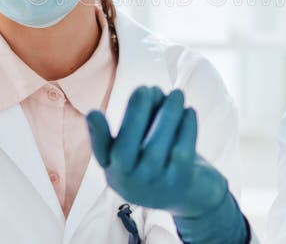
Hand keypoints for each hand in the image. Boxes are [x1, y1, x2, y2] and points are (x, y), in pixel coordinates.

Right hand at [86, 86, 227, 217]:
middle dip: (134, 114)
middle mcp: (129, 183)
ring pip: (156, 147)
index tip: (93, 112)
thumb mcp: (141, 149)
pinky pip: (181, 150)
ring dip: (167, 113)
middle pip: (125, 150)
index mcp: (115, 170)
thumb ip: (138, 124)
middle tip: (145, 88)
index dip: (96, 134)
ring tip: (176, 93)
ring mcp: (154, 185)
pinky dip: (186, 127)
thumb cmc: (161, 162)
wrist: (192, 196)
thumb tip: (148, 92)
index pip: (101, 153)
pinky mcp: (180, 183)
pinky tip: (189, 110)